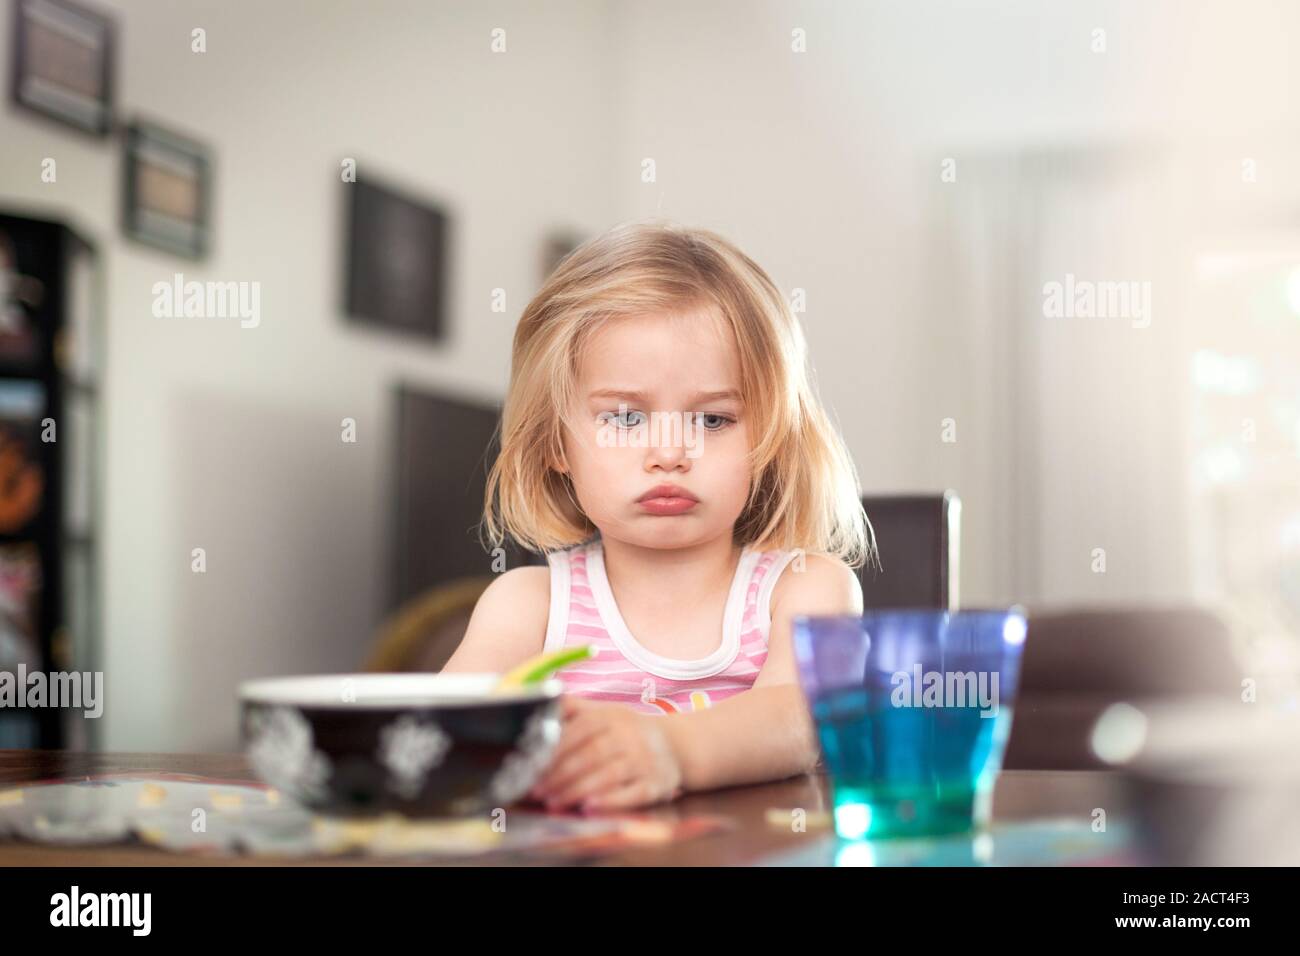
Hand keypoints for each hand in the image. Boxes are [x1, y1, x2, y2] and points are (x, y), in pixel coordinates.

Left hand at [527, 695, 684, 812]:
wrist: (677, 745)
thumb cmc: (629, 731)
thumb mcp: (605, 712)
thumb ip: (574, 708)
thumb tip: (541, 701)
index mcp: (611, 717)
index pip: (579, 731)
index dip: (554, 750)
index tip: (531, 766)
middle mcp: (629, 736)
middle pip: (590, 755)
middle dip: (560, 775)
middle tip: (537, 790)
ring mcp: (644, 761)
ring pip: (608, 776)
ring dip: (577, 790)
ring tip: (553, 802)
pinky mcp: (655, 784)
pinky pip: (631, 794)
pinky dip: (610, 801)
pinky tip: (589, 807)